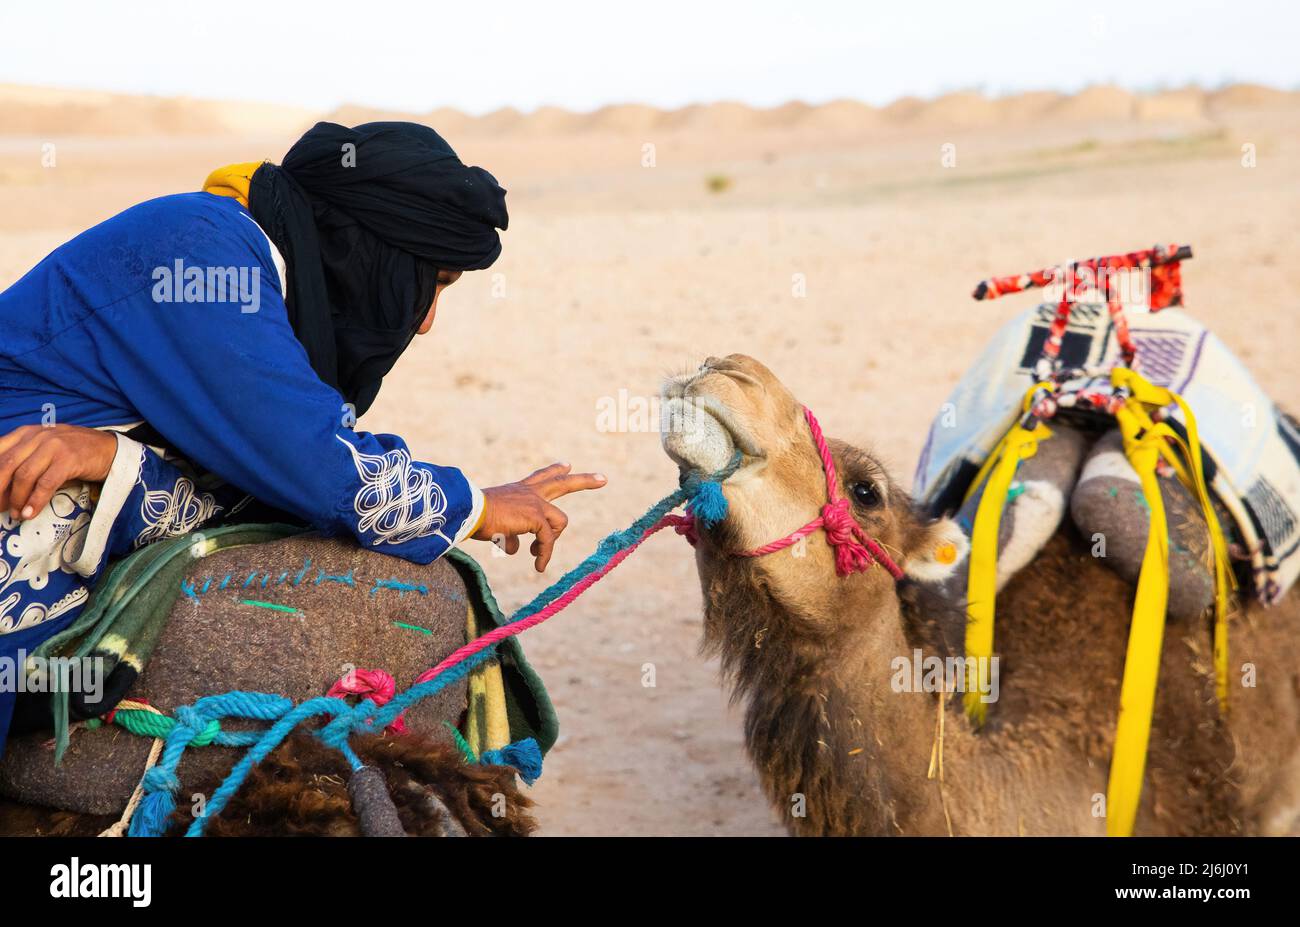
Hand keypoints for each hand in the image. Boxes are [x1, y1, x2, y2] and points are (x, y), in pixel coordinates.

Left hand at [0, 424, 118, 520]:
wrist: (110, 449)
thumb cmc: (75, 452)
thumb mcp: (44, 448)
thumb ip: (25, 459)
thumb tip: (4, 488)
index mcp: (26, 433)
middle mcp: (37, 436)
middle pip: (6, 465)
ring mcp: (54, 446)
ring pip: (24, 475)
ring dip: (18, 499)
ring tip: (17, 514)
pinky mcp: (69, 458)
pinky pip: (46, 483)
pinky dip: (36, 500)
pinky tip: (31, 513)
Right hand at [472, 462, 605, 570]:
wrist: (470, 512)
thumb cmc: (476, 517)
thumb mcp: (496, 525)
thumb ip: (510, 536)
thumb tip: (517, 549)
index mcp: (519, 490)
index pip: (541, 477)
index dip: (554, 470)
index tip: (567, 465)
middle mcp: (529, 493)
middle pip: (562, 483)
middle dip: (584, 481)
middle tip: (603, 479)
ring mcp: (536, 503)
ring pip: (561, 521)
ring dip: (551, 542)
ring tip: (537, 557)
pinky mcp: (537, 517)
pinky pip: (548, 540)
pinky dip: (544, 554)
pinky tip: (538, 566)